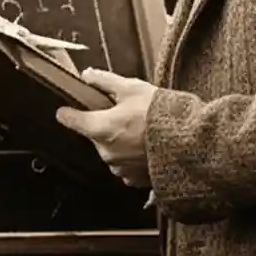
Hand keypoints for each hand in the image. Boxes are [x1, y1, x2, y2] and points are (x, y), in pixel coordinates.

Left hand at [55, 68, 157, 187]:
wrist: (190, 143)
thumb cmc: (161, 114)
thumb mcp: (132, 89)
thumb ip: (105, 81)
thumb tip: (87, 75)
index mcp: (99, 128)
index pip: (70, 119)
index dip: (68, 112)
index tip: (66, 110)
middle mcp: (105, 152)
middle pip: (94, 134)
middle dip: (105, 124)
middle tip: (126, 114)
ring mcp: (120, 169)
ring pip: (111, 149)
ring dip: (119, 140)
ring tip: (141, 130)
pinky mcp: (134, 180)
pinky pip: (126, 165)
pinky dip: (132, 156)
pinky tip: (147, 146)